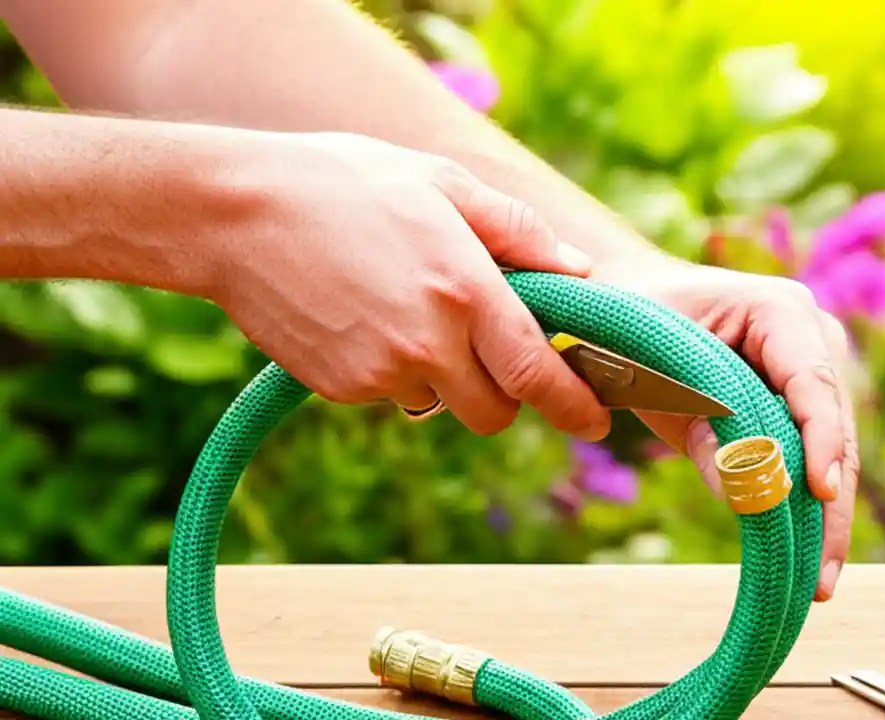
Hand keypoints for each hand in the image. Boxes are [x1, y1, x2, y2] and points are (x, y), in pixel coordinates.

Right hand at [207, 131, 610, 439]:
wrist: (233, 212)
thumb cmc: (345, 182)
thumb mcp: (444, 183)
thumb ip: (520, 233)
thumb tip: (579, 271)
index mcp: (467, 291)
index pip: (539, 376)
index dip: (575, 407)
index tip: (596, 421)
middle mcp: (429, 344)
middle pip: (495, 412)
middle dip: (504, 391)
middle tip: (489, 346)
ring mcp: (380, 373)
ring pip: (440, 404)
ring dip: (443, 376)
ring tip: (405, 305)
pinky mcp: (340, 388)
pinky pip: (389, 394)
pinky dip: (392, 370)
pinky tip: (366, 315)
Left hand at [595, 256, 857, 600]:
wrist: (637, 299)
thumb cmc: (638, 326)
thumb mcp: (656, 374)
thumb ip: (701, 429)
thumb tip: (743, 493)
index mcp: (779, 311)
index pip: (812, 381)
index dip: (821, 440)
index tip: (819, 491)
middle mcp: (812, 336)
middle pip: (833, 427)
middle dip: (830, 503)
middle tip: (824, 573)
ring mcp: (816, 367)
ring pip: (832, 451)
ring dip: (826, 518)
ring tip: (821, 582)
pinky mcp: (804, 402)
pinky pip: (812, 456)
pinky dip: (808, 507)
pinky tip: (811, 560)